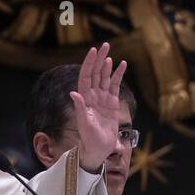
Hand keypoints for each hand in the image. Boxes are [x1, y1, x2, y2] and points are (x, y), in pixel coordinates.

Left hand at [71, 42, 126, 173]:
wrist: (97, 149)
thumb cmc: (89, 138)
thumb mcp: (84, 124)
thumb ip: (80, 108)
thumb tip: (73, 92)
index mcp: (85, 98)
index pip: (86, 76)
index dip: (89, 63)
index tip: (93, 51)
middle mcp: (93, 96)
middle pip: (96, 73)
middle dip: (99, 59)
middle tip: (104, 45)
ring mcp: (103, 98)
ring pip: (105, 77)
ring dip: (107, 65)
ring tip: (110, 53)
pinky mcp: (112, 103)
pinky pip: (115, 86)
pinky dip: (118, 75)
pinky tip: (122, 65)